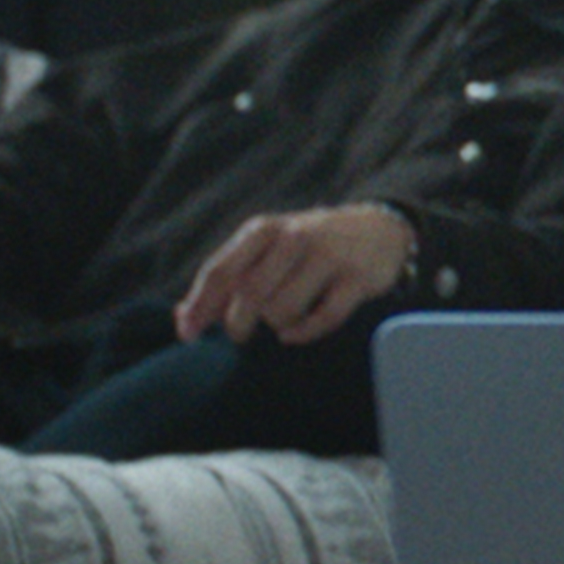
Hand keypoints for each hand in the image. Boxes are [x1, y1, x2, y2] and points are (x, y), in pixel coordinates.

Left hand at [173, 206, 413, 345]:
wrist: (379, 229)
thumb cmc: (310, 245)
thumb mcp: (267, 248)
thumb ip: (228, 278)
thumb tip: (183, 319)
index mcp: (264, 230)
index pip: (221, 271)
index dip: (200, 306)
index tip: (187, 334)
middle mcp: (294, 238)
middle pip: (250, 294)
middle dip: (238, 324)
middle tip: (240, 334)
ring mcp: (328, 257)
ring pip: (284, 310)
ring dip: (277, 325)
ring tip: (281, 322)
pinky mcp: (357, 279)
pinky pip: (323, 319)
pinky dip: (304, 333)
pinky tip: (296, 332)